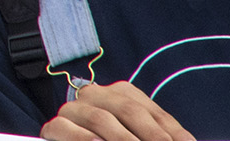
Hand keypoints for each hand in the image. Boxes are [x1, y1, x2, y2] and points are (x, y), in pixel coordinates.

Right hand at [40, 82, 194, 140]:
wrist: (90, 137)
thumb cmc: (115, 138)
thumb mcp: (139, 135)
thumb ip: (159, 136)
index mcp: (123, 93)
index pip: (156, 115)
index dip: (175, 134)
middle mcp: (97, 94)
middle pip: (128, 110)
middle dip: (151, 136)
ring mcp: (74, 109)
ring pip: (100, 118)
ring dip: (121, 139)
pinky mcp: (55, 125)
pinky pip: (66, 127)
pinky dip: (82, 137)